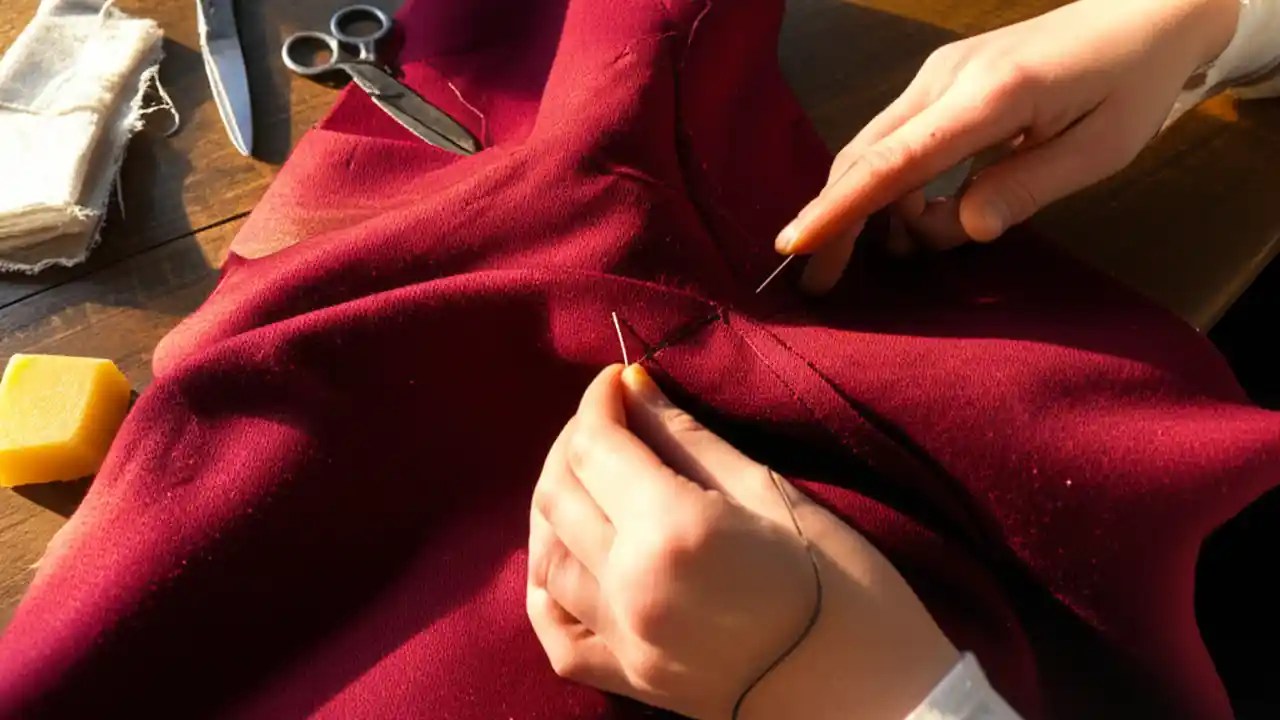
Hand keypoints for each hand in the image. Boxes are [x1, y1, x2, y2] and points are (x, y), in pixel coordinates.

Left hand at [527, 365, 957, 718]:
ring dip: (557, 505)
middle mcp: (632, 588)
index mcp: (672, 531)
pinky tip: (569, 556)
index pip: (595, 447)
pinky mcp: (632, 680)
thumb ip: (688, 440)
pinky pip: (556, 634)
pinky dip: (547, 587)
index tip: (619, 379)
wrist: (876, 698)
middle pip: (558, 494)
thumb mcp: (772, 494)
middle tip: (612, 421)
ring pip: (546, 557)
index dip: (598, 401)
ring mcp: (626, 642)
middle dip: (574, 442)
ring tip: (595, 478)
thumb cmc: (848, 587)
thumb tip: (634, 390)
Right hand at [781, 0, 1240, 293]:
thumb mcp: (1100, 149)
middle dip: (837, 220)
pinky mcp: (940, 81)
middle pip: (864, 155)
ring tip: (920, 247)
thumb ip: (1026, 188)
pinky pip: (896, 140)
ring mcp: (936, 74)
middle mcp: (945, 78)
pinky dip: (895, 186)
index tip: (795, 244)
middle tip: (825, 282)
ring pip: (874, 150)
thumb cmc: (1130, 84)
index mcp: (989, 96)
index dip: (841, 207)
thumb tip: (963, 227)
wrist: (1144, 12)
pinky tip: (925, 214)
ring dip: (878, 208)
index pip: (895, 160)